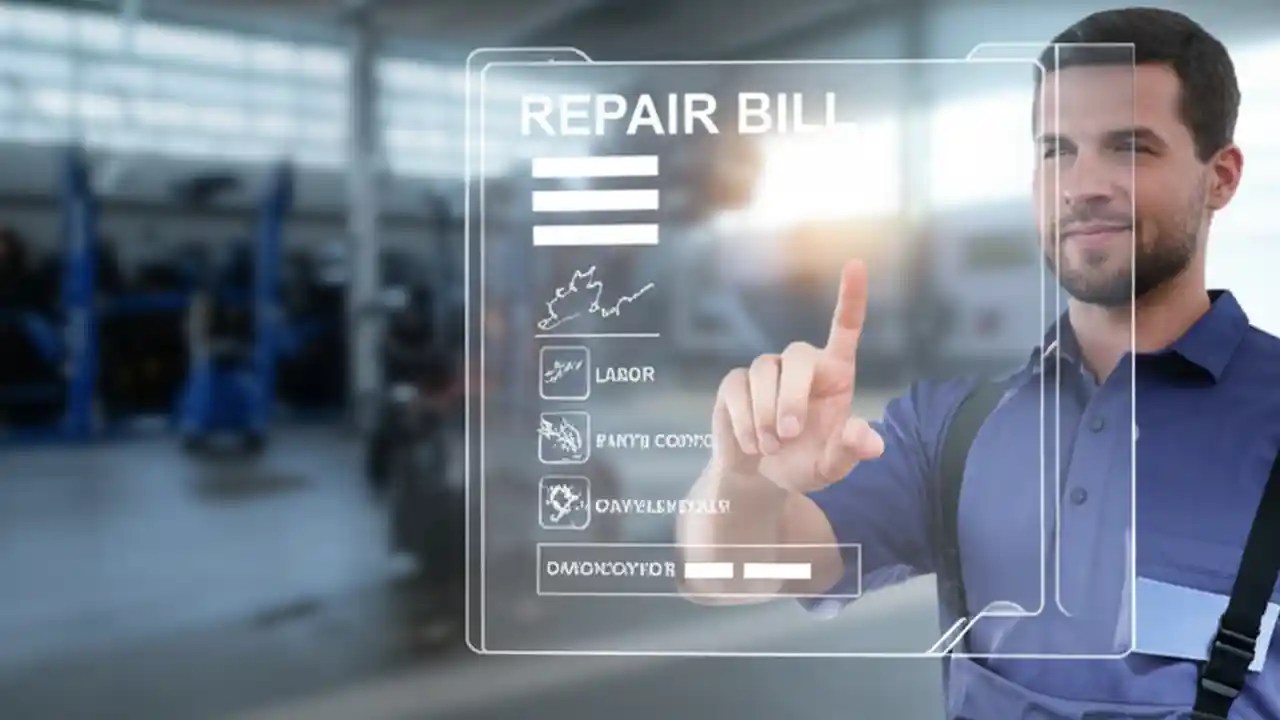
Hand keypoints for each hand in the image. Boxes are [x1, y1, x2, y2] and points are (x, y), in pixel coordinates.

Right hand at [709, 259, 884, 492]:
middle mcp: (801, 364)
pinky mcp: (735, 383)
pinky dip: (745, 423)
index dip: (851, 297)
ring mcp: (766, 370)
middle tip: (789, 436)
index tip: (855, 264)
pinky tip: (754, 444)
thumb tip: (870, 440)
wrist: (762, 476)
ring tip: (771, 447)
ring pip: (763, 374)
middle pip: (797, 357)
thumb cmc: (806, 462)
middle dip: (792, 398)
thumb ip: (852, 451)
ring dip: (766, 416)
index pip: (845, 328)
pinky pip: (737, 391)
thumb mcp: (834, 466)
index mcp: (834, 373)